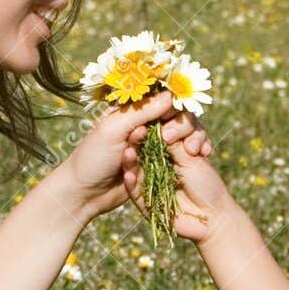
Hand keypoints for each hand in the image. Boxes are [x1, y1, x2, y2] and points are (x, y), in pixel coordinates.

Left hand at [56, 90, 203, 221]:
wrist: (85, 194)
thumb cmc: (92, 157)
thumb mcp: (113, 130)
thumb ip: (142, 112)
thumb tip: (171, 95)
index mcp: (131, 110)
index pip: (162, 97)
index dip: (176, 101)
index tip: (182, 112)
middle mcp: (144, 124)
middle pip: (176, 115)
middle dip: (185, 124)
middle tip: (179, 139)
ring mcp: (152, 144)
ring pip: (181, 135)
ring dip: (191, 139)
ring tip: (195, 151)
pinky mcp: (157, 163)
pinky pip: (178, 155)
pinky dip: (191, 154)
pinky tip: (203, 155)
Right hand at [123, 113, 230, 242]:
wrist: (213, 217)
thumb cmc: (207, 185)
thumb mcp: (193, 160)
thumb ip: (176, 144)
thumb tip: (160, 128)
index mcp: (171, 152)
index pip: (157, 135)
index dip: (158, 128)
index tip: (165, 128)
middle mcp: (158, 165)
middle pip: (143, 150)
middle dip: (141, 141)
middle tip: (139, 131)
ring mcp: (150, 182)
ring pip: (136, 169)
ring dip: (131, 160)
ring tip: (129, 150)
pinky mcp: (146, 201)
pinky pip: (135, 190)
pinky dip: (131, 182)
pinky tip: (128, 173)